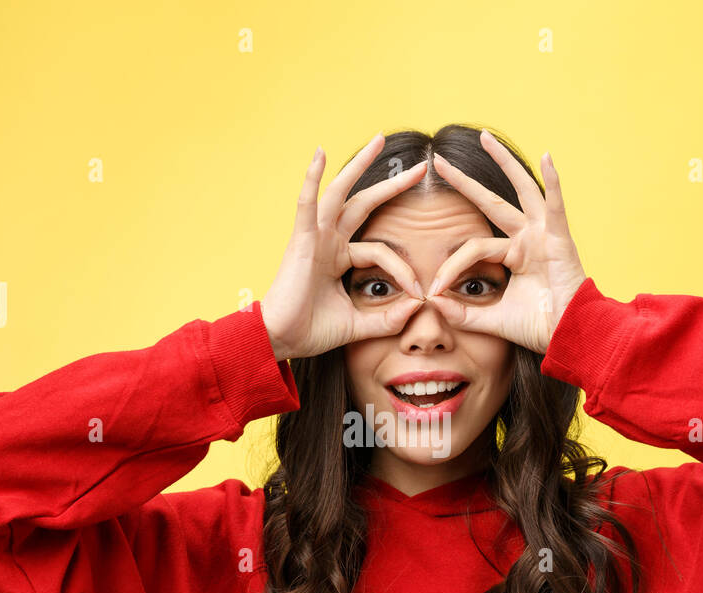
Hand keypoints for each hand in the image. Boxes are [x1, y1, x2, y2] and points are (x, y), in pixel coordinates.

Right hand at [261, 135, 430, 360]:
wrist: (281, 340)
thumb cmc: (311, 332)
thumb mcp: (359, 325)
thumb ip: (388, 318)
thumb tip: (420, 307)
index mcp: (339, 259)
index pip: (382, 252)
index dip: (404, 271)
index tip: (420, 295)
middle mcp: (328, 242)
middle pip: (364, 204)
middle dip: (392, 185)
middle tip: (421, 168)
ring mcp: (314, 238)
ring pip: (340, 193)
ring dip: (359, 166)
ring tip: (379, 141)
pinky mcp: (301, 240)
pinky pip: (307, 204)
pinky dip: (312, 178)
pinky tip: (320, 154)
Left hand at [421, 130, 586, 353]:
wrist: (569, 338)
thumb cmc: (537, 329)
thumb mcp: (491, 320)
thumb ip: (462, 312)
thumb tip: (432, 301)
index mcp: (513, 256)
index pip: (472, 249)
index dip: (449, 267)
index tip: (432, 290)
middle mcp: (527, 239)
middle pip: (491, 203)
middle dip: (464, 182)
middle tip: (439, 161)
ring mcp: (543, 235)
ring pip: (520, 191)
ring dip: (504, 162)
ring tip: (485, 137)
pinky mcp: (560, 239)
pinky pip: (555, 206)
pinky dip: (553, 181)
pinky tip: (548, 157)